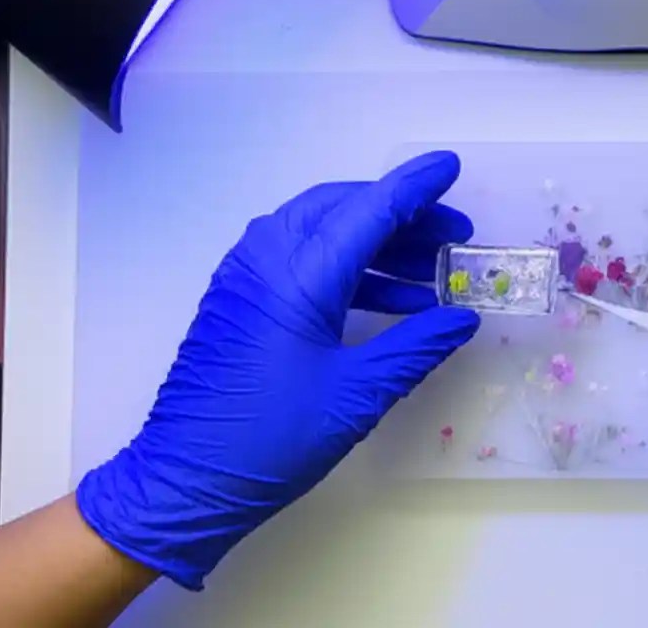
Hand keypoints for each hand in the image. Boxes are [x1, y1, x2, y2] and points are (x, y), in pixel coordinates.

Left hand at [76, 151, 480, 589]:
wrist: (185, 481)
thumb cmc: (272, 439)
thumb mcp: (357, 395)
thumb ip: (416, 348)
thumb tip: (462, 317)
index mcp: (298, 275)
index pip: (368, 209)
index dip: (414, 187)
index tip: (450, 166)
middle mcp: (267, 260)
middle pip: (343, 209)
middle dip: (402, 215)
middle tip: (454, 234)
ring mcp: (247, 278)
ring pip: (322, 232)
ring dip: (378, 243)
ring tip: (432, 272)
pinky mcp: (241, 301)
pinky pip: (302, 259)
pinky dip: (349, 267)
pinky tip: (391, 302)